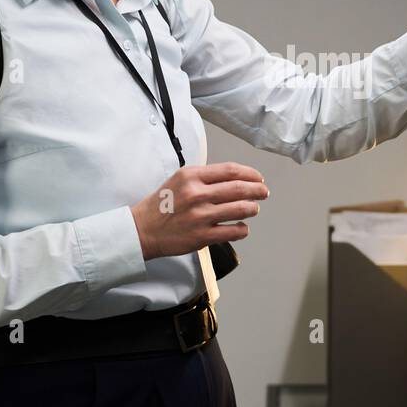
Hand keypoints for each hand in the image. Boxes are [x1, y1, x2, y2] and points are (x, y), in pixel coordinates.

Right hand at [129, 162, 269, 260]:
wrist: (142, 230)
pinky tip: (242, 227)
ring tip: (254, 208)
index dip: (250, 173)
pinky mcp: (202, 236)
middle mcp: (197, 194)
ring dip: (252, 208)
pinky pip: (233, 231)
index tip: (258, 178)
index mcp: (192, 176)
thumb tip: (234, 178)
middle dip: (258, 190)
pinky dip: (243, 229)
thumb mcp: (179, 179)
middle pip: (239, 188)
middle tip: (264, 192)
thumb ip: (204, 177)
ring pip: (240, 209)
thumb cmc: (163, 204)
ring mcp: (200, 216)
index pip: (230, 170)